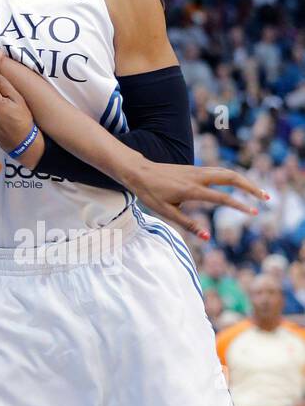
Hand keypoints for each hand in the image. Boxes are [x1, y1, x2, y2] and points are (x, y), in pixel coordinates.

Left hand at [123, 161, 265, 239]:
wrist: (138, 171)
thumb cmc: (150, 193)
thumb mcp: (167, 212)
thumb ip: (189, 224)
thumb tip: (207, 237)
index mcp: (191, 190)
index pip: (222, 197)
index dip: (240, 205)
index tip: (254, 213)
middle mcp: (197, 177)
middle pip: (231, 177)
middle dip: (250, 187)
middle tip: (266, 198)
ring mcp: (196, 170)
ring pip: (226, 171)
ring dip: (244, 180)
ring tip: (258, 192)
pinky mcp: (195, 169)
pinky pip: (218, 171)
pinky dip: (233, 177)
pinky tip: (241, 184)